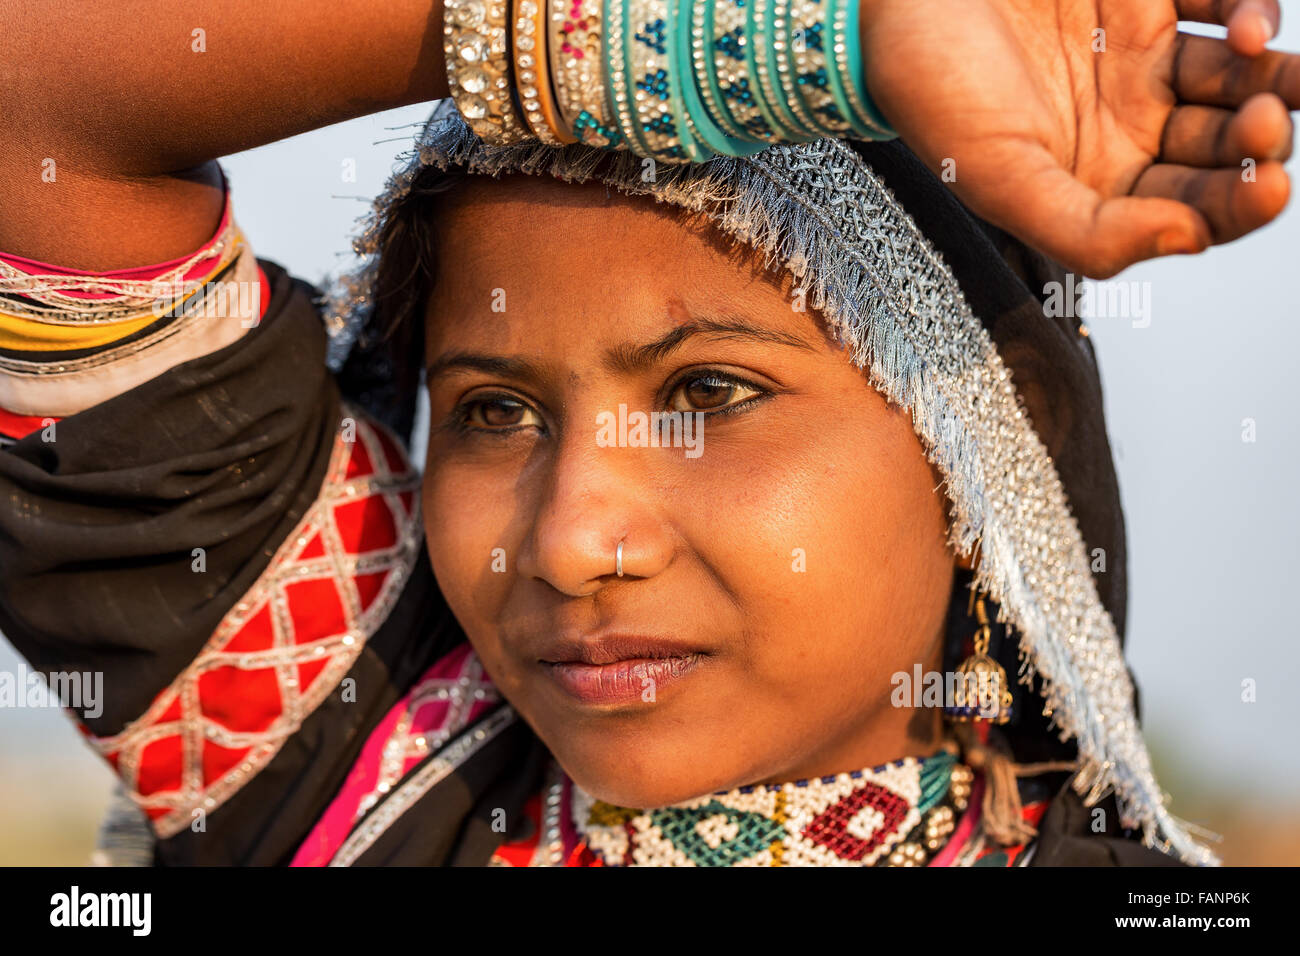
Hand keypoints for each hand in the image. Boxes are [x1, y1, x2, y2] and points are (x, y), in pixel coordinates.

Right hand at [861, 0, 1298, 276]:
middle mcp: (1130, 130)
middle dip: (1260, 139)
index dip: (1241, 206)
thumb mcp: (997, 179)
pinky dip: (1250, 8)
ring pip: (1241, 76)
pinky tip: (1245, 23)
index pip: (1193, 212)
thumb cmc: (929, 90)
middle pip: (1229, 147)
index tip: (1269, 185)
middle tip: (1260, 122)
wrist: (894, 2)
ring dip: (1270, 76)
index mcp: (1097, 188)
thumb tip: (1188, 241)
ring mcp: (1144, 60)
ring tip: (1255, 57)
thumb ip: (1086, 230)